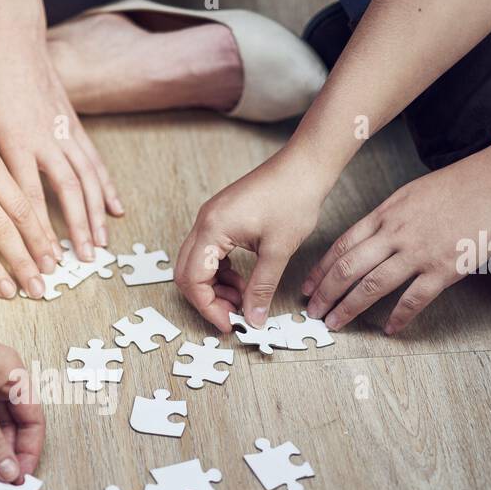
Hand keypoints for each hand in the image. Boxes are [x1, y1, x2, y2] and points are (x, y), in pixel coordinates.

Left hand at [0, 36, 120, 261]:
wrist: (12, 41)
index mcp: (15, 141)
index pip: (27, 196)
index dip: (35, 231)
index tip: (41, 259)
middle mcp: (45, 140)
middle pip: (65, 193)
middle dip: (74, 230)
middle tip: (80, 262)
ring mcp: (64, 133)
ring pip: (87, 180)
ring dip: (95, 215)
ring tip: (100, 245)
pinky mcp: (75, 126)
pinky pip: (95, 162)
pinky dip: (106, 188)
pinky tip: (116, 210)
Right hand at [174, 151, 326, 331]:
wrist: (304, 166)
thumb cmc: (292, 197)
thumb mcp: (278, 251)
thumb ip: (261, 288)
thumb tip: (252, 317)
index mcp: (212, 229)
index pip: (193, 280)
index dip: (208, 307)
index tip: (230, 323)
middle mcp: (204, 222)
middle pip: (187, 273)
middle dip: (208, 299)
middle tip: (233, 315)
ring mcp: (211, 219)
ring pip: (197, 265)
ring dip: (215, 287)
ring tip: (244, 298)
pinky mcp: (221, 219)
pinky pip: (210, 253)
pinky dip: (221, 273)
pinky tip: (243, 280)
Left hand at [303, 149, 490, 333]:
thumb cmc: (461, 184)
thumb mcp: (412, 193)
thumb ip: (390, 216)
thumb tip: (373, 236)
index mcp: (385, 214)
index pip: (342, 246)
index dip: (321, 270)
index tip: (308, 287)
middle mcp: (395, 234)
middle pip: (348, 269)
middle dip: (325, 294)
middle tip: (313, 312)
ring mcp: (418, 252)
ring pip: (372, 286)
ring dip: (349, 308)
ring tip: (335, 324)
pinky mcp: (443, 268)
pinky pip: (414, 299)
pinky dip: (399, 317)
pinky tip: (389, 329)